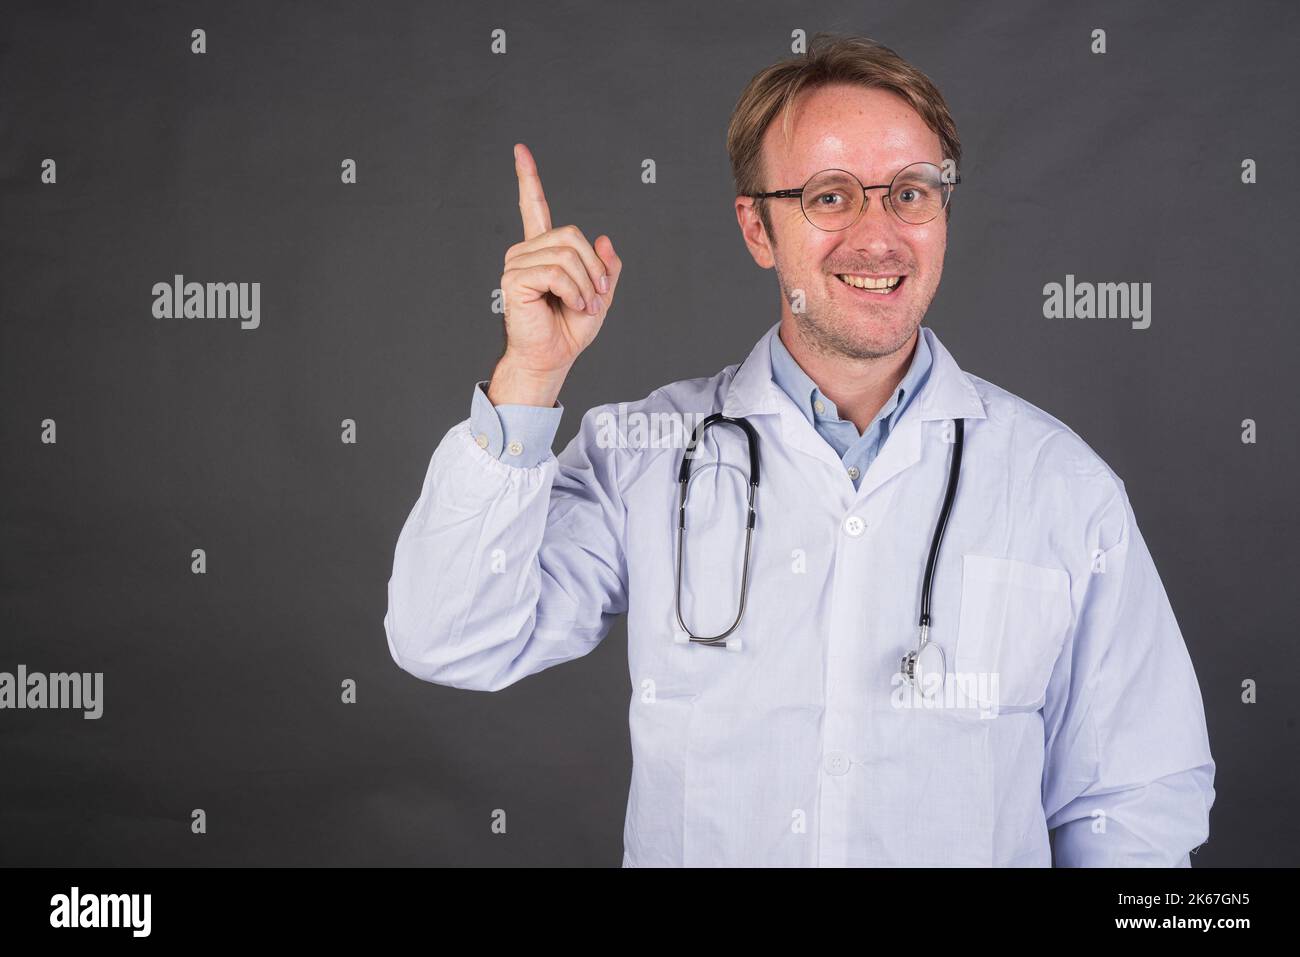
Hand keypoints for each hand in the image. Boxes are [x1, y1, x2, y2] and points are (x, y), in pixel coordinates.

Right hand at [497, 143, 622, 384]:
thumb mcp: (600, 294)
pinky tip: (571, 306)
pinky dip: (574, 291)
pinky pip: (557, 271)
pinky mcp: (515, 279)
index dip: (527, 178)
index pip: (533, 207)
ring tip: (583, 306)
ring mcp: (517, 264)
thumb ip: (606, 266)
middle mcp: (525, 251)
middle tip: (596, 297)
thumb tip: (605, 239)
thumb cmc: (570, 329)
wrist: (552, 357)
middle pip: (571, 235)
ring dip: (586, 285)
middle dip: (594, 268)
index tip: (519, 150)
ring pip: (567, 254)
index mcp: (542, 251)